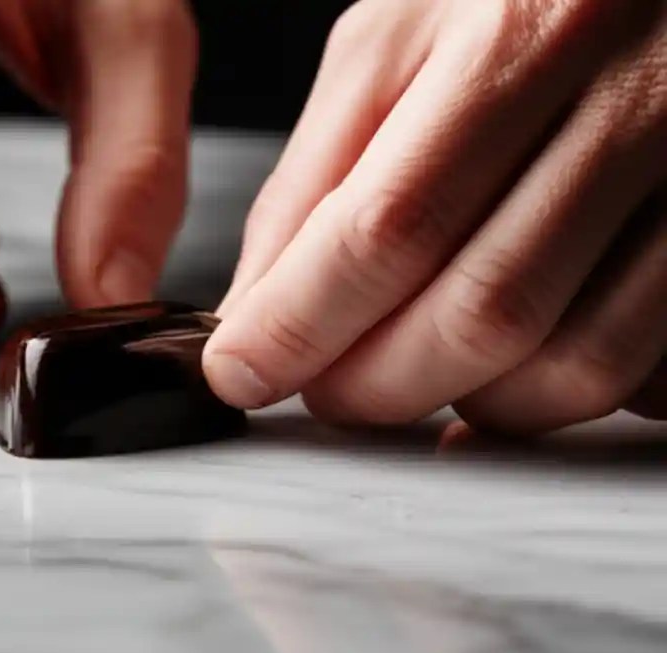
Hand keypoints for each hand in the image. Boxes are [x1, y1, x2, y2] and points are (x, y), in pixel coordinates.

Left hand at [206, 0, 666, 433]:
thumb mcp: (395, 40)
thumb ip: (315, 173)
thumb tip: (257, 306)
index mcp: (526, 36)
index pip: (391, 226)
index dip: (301, 322)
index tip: (241, 370)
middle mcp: (639, 102)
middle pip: (484, 312)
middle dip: (376, 383)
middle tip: (323, 387)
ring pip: (576, 363)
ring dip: (469, 401)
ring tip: (416, 368)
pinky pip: (650, 371)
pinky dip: (561, 392)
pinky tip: (515, 355)